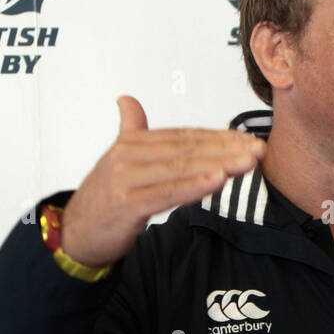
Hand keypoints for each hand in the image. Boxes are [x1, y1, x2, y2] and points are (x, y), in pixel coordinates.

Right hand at [59, 94, 266, 265]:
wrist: (75, 233)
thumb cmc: (102, 199)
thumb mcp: (117, 160)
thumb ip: (129, 130)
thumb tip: (127, 100)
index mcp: (132, 143)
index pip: (184, 136)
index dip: (217, 137)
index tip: (246, 139)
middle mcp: (129, 155)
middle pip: (187, 149)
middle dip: (227, 149)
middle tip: (258, 149)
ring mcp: (127, 178)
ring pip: (182, 169)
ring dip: (219, 165)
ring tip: (247, 162)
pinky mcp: (127, 203)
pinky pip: (168, 193)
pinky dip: (194, 186)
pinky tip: (217, 181)